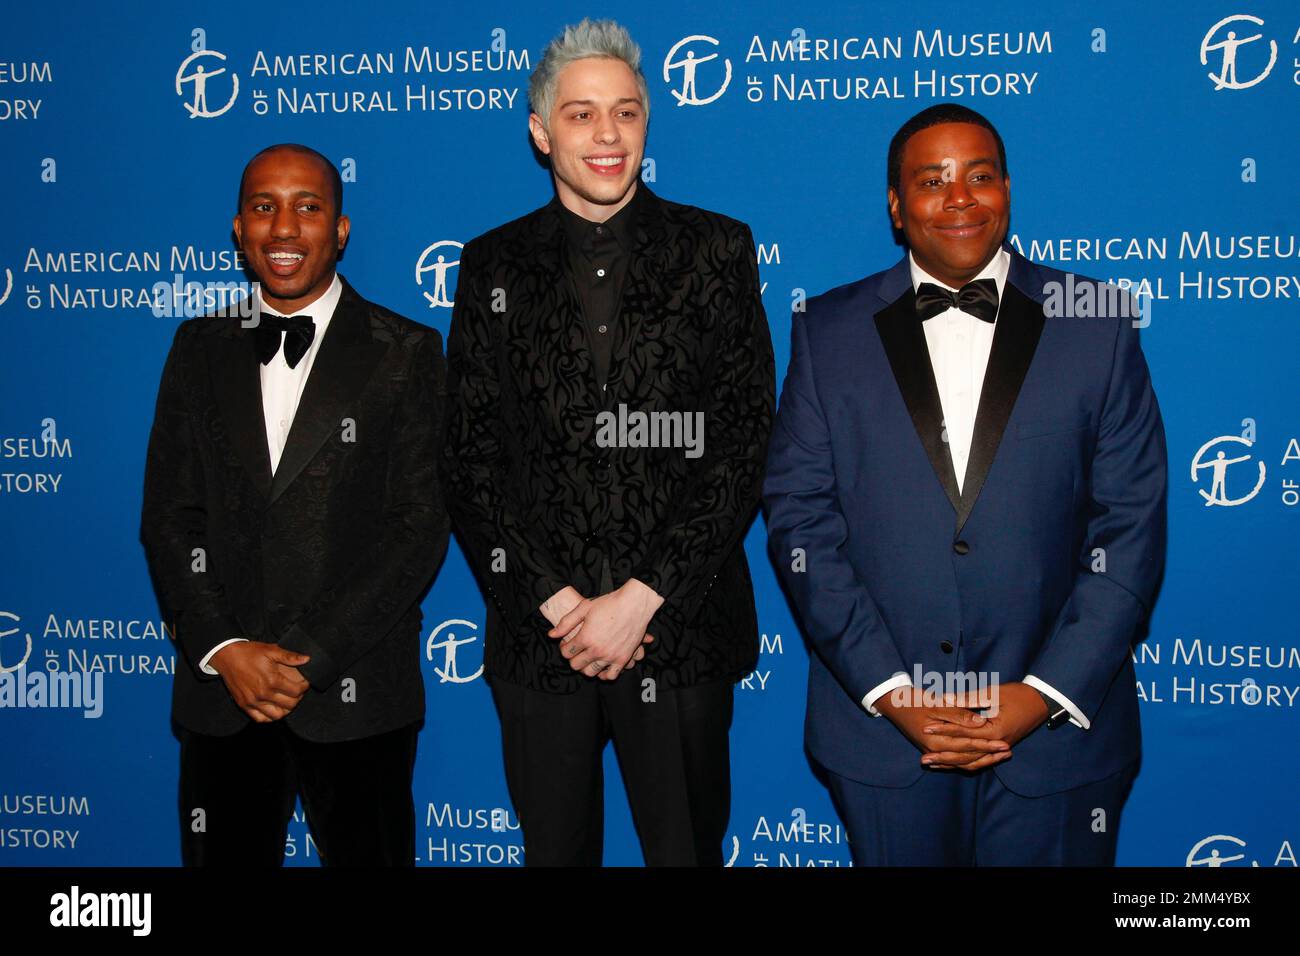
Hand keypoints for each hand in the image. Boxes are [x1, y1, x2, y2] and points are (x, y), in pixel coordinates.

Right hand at [210, 641, 311, 722]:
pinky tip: (273, 708)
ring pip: (277, 716)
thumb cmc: (249, 653)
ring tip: (286, 701)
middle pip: (290, 705)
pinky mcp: (244, 705)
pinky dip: (269, 716)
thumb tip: (307, 659)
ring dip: (285, 710)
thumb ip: (290, 656)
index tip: (304, 684)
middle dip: (298, 698)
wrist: (226, 656)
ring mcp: (253, 701)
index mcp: (272, 680)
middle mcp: (263, 694)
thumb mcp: (271, 650)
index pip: (296, 691)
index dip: (304, 687)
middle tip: (297, 692)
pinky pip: (260, 718)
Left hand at [548, 578, 663, 679]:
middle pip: (576, 665)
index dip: (564, 648)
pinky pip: (611, 675)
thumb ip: (566, 622)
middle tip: (576, 652)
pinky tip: (601, 667)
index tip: (567, 644)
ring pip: (591, 672)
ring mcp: (611, 656)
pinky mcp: (623, 659)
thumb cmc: (609, 603)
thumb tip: (551, 635)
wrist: (634, 604)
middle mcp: (597, 650)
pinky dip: (604, 674)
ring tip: (587, 658)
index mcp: (585, 637)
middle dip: (573, 658)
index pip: (566, 652)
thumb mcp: (584, 608)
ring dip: (586, 667)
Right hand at [875, 684, 1011, 771]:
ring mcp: (933, 753)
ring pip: (961, 763)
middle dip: (989, 755)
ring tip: (999, 756)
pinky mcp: (933, 751)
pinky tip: (980, 758)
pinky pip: (954, 761)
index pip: (968, 745)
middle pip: (967, 758)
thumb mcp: (937, 704)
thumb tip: (980, 723)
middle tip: (1008, 751)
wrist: (894, 703)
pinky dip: (968, 761)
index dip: (988, 745)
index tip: (1005, 743)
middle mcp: (934, 751)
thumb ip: (959, 715)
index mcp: (936, 740)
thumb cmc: (915, 700)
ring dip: (981, 760)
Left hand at [922, 682, 1049, 753]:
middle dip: (944, 756)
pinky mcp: (1001, 747)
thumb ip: (968, 699)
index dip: (943, 730)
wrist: (1042, 701)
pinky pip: (981, 759)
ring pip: (973, 760)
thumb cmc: (1017, 694)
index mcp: (994, 731)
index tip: (926, 729)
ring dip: (952, 763)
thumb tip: (945, 699)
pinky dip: (966, 762)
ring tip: (933, 765)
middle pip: (966, 753)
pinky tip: (953, 763)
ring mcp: (1000, 748)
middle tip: (924, 759)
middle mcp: (997, 744)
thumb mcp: (992, 693)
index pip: (963, 733)